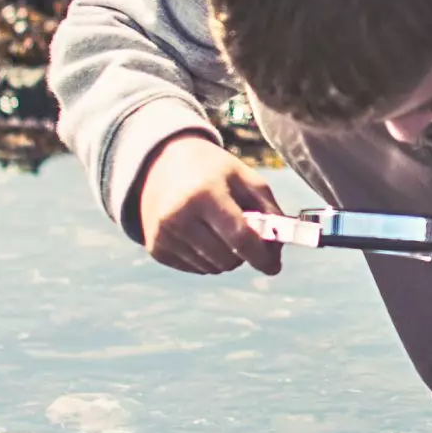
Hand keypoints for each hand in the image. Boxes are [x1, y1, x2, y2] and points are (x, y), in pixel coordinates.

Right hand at [139, 134, 285, 276]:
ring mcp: (163, 234)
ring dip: (226, 257)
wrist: (161, 163)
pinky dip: (206, 259)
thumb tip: (276, 256)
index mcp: (205, 193)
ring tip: (218, 228)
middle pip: (228, 258)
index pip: (239, 237)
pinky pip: (196, 269)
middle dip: (244, 253)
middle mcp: (179, 216)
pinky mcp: (155, 248)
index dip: (261, 256)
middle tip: (242, 232)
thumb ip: (269, 211)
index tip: (274, 267)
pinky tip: (201, 234)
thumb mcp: (244, 178)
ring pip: (213, 268)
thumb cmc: (212, 171)